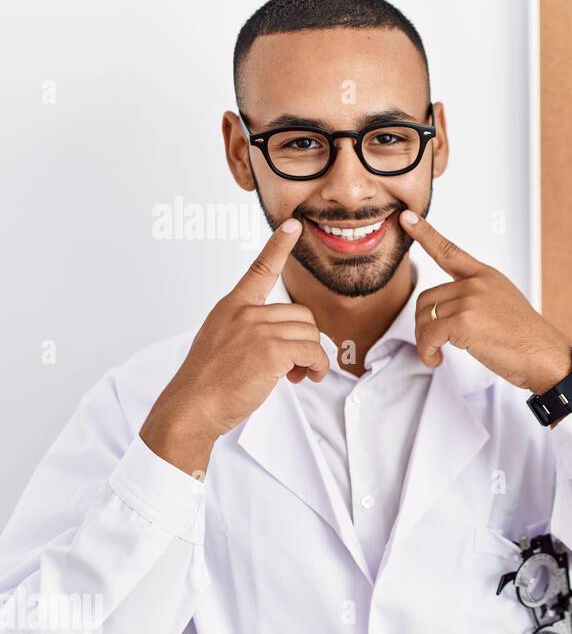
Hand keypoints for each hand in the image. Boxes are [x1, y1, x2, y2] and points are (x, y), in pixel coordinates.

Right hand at [139, 219, 331, 474]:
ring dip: (312, 357)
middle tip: (294, 366)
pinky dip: (318, 367)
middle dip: (304, 340)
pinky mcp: (271, 350)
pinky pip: (314, 353)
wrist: (191, 408)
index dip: (279, 246)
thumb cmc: (208, 383)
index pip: (259, 269)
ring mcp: (257, 329)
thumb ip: (252, 333)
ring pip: (310, 334)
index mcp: (231, 306)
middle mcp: (245, 312)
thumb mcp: (223, 343)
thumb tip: (291, 345)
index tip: (294, 225)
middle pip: (301, 314)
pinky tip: (306, 377)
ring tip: (297, 375)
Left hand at [401, 210, 571, 394]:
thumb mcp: (504, 302)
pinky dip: (426, 352)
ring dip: (425, 342)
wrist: (543, 355)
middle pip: (426, 299)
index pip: (449, 251)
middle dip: (424, 325)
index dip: (425, 233)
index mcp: (486, 276)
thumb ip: (477, 296)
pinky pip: (428, 336)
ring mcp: (470, 300)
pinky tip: (436, 360)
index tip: (406, 217)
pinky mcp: (463, 322)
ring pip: (424, 318)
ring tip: (437, 355)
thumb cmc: (525, 338)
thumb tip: (448, 307)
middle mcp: (476, 283)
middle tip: (434, 344)